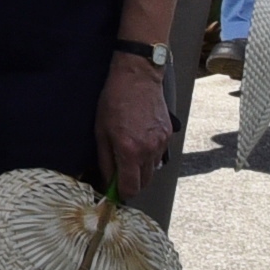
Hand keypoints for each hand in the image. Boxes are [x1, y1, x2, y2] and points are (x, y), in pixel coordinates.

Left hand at [97, 55, 175, 196]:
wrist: (138, 76)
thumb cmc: (115, 99)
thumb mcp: (101, 130)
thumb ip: (105, 160)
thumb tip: (107, 181)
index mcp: (129, 150)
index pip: (131, 188)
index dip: (121, 193)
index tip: (115, 191)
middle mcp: (149, 150)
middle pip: (144, 183)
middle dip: (132, 183)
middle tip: (120, 173)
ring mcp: (161, 143)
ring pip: (153, 170)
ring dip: (141, 169)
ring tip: (129, 152)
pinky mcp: (168, 135)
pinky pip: (159, 155)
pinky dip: (150, 155)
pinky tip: (140, 141)